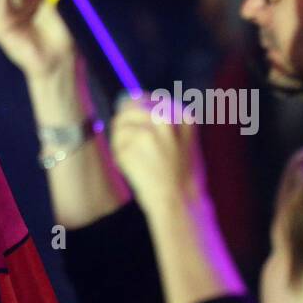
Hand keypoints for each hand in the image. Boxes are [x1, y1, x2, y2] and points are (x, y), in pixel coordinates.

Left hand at [109, 93, 207, 217]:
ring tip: (135, 160)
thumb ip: (166, 123)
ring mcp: (146, 132)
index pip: (148, 98)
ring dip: (121, 142)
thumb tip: (131, 102)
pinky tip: (133, 170)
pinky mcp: (130, 147)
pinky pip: (115, 145)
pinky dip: (119, 158)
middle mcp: (164, 119)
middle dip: (125, 122)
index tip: (134, 121)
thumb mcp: (187, 143)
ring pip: (119, 124)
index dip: (137, 108)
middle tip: (130, 143)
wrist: (181, 204)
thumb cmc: (184, 178)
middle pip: (129, 106)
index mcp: (182, 115)